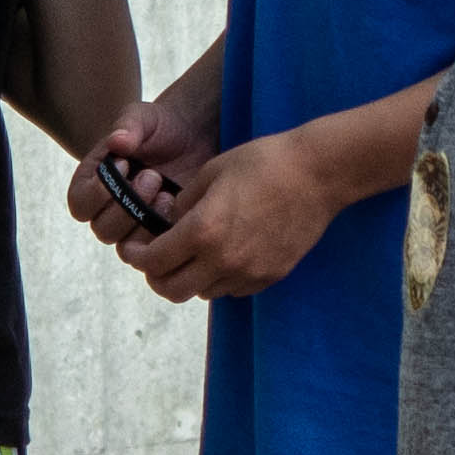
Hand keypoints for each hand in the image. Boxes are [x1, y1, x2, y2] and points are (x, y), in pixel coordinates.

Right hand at [66, 92, 211, 251]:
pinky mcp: (161, 235)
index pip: (80, 204)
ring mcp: (135, 226)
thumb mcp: (143, 117)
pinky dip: (166, 232)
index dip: (98, 192)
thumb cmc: (161, 127)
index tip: (125, 164)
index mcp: (92, 184)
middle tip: (152, 176)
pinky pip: (156, 250)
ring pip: (128, 247)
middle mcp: (108, 210)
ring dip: (145, 220)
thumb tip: (117, 142)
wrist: (195, 136)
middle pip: (103, 230)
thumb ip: (128, 125)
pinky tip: (179, 204)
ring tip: (165, 191)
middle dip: (127, 206)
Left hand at [113, 130, 348, 304]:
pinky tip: (227, 255)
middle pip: (172, 290)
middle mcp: (223, 260)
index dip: (136, 257)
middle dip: (157, 276)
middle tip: (158, 259)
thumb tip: (170, 223)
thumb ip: (183, 203)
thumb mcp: (212, 171)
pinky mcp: (272, 275)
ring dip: (191, 277)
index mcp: (203, 231)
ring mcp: (250, 271)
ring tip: (196, 254)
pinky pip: (233, 289)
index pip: (153, 262)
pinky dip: (221, 278)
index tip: (134, 249)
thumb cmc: (264, 162)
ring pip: (203, 293)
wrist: (320, 172)